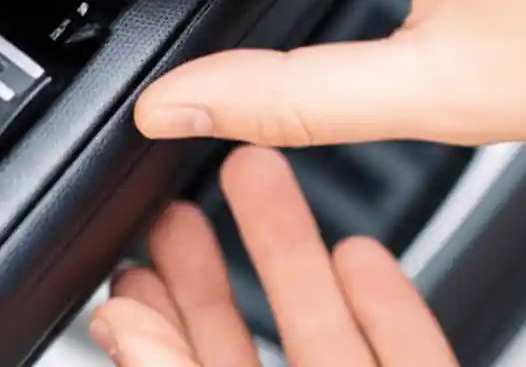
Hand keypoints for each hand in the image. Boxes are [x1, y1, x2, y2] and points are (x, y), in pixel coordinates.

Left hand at [91, 147, 457, 365]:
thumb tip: (117, 324)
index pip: (179, 364)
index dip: (155, 309)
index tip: (136, 250)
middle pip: (246, 336)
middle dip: (218, 254)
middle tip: (187, 190)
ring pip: (323, 332)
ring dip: (295, 252)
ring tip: (263, 178)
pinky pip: (408, 354)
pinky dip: (389, 305)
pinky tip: (365, 253)